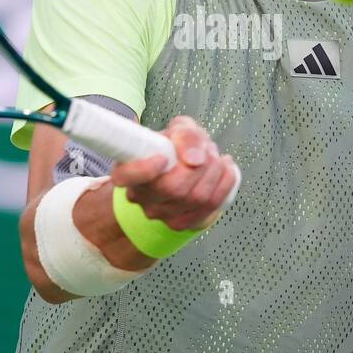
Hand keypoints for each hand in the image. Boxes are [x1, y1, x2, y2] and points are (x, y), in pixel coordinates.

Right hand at [108, 115, 238, 231]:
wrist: (182, 167)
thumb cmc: (174, 147)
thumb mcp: (178, 129)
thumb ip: (185, 136)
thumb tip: (195, 159)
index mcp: (127, 170)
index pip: (126, 176)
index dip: (145, 170)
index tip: (163, 158)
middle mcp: (140, 196)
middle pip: (174, 187)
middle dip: (201, 163)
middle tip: (206, 149)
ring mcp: (160, 214)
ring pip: (197, 197)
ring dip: (215, 171)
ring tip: (214, 157)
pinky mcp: (181, 223)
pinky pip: (211, 206)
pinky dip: (225, 183)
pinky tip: (225, 169)